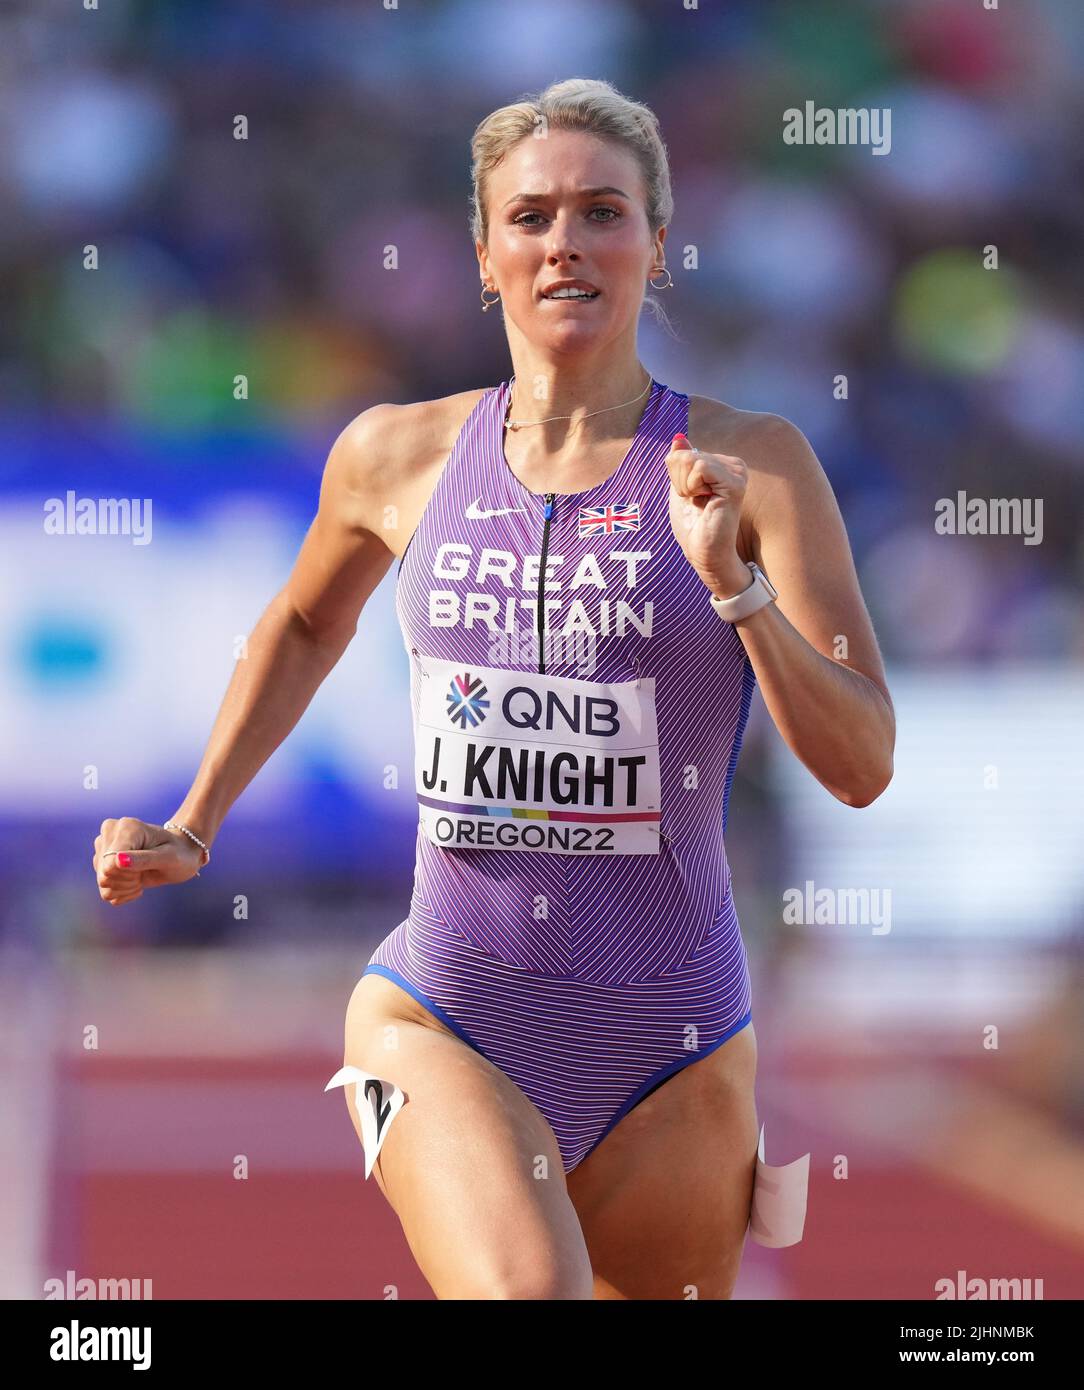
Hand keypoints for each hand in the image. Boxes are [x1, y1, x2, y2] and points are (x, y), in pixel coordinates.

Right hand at [93, 817, 205, 905]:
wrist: (180, 854)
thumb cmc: (178, 853)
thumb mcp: (169, 858)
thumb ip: (145, 859)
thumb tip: (116, 861)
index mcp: (125, 827)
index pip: (110, 865)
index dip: (129, 875)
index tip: (148, 867)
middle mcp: (109, 834)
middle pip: (105, 876)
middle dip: (129, 881)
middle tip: (147, 870)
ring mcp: (103, 849)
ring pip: (103, 884)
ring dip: (126, 887)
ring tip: (142, 874)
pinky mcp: (102, 863)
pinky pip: (105, 891)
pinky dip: (123, 892)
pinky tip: (136, 881)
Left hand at [665, 434, 750, 596]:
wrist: (704, 554)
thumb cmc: (693, 527)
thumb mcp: (679, 488)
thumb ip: (679, 463)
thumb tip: (679, 437)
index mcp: (722, 465)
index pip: (682, 453)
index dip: (675, 478)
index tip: (691, 498)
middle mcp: (734, 465)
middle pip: (684, 455)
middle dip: (679, 482)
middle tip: (696, 503)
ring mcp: (736, 472)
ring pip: (690, 459)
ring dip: (684, 487)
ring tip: (701, 504)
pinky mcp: (735, 483)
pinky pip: (699, 466)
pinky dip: (691, 487)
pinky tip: (705, 502)